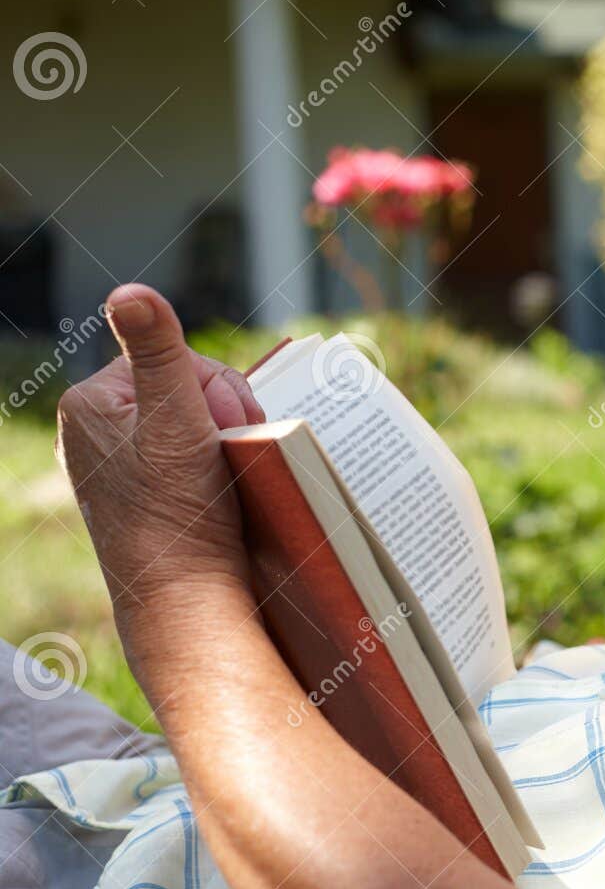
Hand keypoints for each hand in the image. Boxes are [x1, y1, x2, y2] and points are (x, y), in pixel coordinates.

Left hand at [56, 284, 264, 615]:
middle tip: (231, 456)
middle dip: (221, 418)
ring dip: (222, 444)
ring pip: (191, 426)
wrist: (184, 598)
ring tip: (227, 479)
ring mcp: (117, 469)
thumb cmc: (182, 514)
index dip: (218, 391)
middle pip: (184, 391)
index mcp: (90, 404)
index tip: (227, 429)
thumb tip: (129, 290)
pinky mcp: (140, 498)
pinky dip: (211, 470)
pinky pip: (186, 460)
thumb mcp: (177, 420)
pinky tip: (217, 494)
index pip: (178, 361)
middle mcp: (94, 433)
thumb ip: (158, 351)